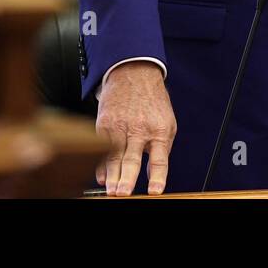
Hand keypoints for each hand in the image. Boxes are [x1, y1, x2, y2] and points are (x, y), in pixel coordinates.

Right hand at [95, 60, 176, 195]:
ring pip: (114, 156)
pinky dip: (101, 164)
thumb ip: (161, 149)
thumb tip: (154, 176)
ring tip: (110, 191)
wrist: (134, 74)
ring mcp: (120, 126)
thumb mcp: (166, 123)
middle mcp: (139, 129)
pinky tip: (100, 176)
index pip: (159, 159)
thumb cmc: (152, 102)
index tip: (155, 191)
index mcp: (158, 130)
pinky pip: (102, 148)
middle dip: (127, 178)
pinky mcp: (104, 124)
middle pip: (132, 159)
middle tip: (122, 193)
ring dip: (111, 176)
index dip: (158, 177)